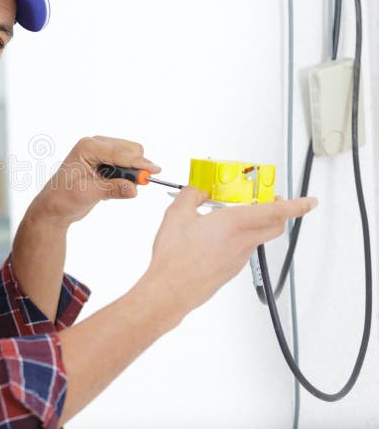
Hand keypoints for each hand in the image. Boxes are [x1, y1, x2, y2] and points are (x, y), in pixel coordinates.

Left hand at [28, 136, 160, 227]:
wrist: (54, 207)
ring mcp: (102, 152)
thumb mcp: (87, 195)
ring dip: (130, 174)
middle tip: (131, 186)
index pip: (121, 153)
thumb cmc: (63, 199)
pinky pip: (127, 166)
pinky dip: (126, 177)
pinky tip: (110, 187)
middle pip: (131, 150)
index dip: (138, 163)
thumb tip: (134, 189)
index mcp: (88, 147)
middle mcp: (96, 145)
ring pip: (132, 157)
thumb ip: (111, 189)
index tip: (155, 171)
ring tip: (112, 189)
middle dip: (135, 168)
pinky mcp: (106, 162)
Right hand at [146, 186, 318, 314]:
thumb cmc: (175, 258)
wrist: (171, 289)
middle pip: (275, 226)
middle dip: (280, 213)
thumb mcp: (176, 215)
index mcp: (234, 224)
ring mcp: (239, 258)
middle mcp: (242, 242)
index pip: (276, 212)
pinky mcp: (231, 269)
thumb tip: (198, 191)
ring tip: (229, 216)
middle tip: (269, 201)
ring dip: (254, 224)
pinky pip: (243, 249)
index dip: (297, 205)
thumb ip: (191, 196)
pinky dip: (239, 238)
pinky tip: (216, 237)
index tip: (309, 201)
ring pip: (258, 237)